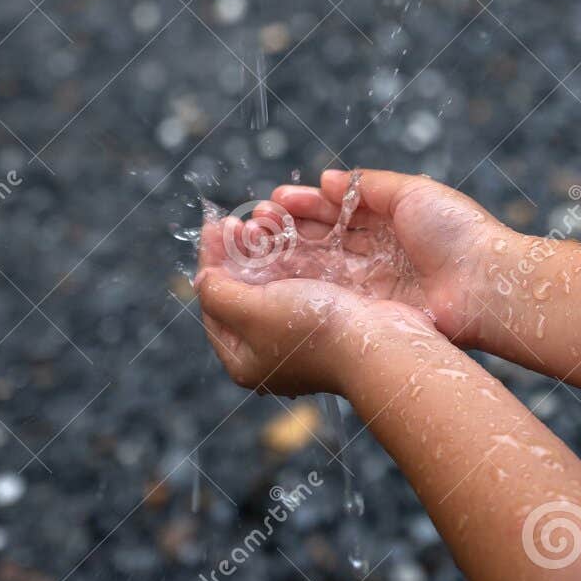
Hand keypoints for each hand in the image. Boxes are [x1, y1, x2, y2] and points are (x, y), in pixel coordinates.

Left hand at [196, 220, 437, 394]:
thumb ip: (218, 294)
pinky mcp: (328, 316)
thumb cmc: (314, 331)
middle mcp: (269, 349)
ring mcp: (299, 334)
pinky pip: (299, 280)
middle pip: (241, 292)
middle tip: (235, 222)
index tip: (213, 228)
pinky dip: (291, 255)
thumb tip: (201, 277)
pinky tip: (288, 233)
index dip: (210, 263)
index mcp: (244, 359)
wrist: (379, 342)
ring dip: (263, 249)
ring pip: (271, 283)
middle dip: (237, 253)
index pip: (213, 305)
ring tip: (260, 221)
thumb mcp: (252, 312)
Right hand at [258, 168, 509, 346]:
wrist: (486, 285)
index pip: (336, 210)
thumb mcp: (413, 193)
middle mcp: (376, 254)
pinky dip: (301, 282)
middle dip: (287, 228)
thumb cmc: (457, 233)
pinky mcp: (371, 310)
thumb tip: (326, 179)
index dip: (304, 204)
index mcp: (389, 222)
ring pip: (320, 265)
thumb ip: (368, 185)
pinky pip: (329, 294)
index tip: (274, 200)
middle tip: (256, 221)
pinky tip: (274, 271)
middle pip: (322, 238)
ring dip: (286, 252)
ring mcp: (372, 284)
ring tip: (256, 239)